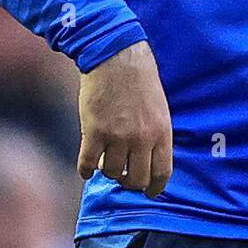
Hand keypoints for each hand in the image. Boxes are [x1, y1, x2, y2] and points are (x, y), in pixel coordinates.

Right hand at [77, 41, 172, 197]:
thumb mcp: (159, 107)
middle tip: (124, 176)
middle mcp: (141, 138)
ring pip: (112, 173)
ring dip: (109, 171)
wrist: (115, 55)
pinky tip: (86, 168)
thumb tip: (149, 161)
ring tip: (107, 162)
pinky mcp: (93, 132)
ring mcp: (116, 136)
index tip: (149, 192)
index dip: (155, 188)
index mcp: (161, 131)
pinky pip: (88, 164)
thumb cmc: (140, 78)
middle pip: (136, 179)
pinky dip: (86, 170)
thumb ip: (156, 134)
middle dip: (130, 182)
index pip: (162, 173)